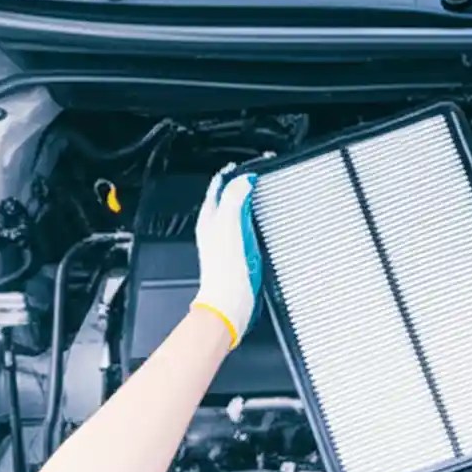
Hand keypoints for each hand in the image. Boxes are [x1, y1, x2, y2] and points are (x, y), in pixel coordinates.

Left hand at [191, 164, 260, 349]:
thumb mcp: (230, 226)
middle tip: (259, 176)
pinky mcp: (237, 254)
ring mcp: (225, 241)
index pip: (219, 185)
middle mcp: (214, 228)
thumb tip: (243, 180)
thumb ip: (234, 199)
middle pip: (226, 197)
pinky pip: (244, 228)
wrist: (229, 305)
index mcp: (210, 218)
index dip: (234, 172)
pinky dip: (252, 220)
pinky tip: (261, 223)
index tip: (253, 166)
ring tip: (260, 192)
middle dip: (241, 184)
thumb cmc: (226, 272)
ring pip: (235, 212)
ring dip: (247, 201)